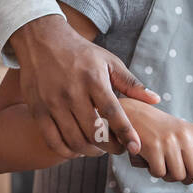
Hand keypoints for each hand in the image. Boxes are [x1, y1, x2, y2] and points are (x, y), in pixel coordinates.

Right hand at [8, 16, 160, 157]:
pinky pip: (52, 140)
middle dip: (110, 147)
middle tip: (118, 148)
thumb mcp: (110, 62)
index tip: (136, 147)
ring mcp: (52, 103)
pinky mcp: (36, 110)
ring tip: (100, 149)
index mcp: (94, 80)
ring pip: (74, 139)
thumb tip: (156, 99)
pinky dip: (66, 151)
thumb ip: (131, 84)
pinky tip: (77, 149)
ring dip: (90, 152)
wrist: (43, 41)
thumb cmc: (82, 54)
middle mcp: (72, 93)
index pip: (113, 113)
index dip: (126, 133)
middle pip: (94, 132)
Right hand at [113, 98, 192, 188]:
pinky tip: (152, 161)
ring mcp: (169, 142)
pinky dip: (155, 172)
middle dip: (188, 178)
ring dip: (170, 175)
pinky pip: (160, 173)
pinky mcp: (153, 148)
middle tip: (178, 171)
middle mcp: (185, 137)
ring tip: (163, 163)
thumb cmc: (161, 129)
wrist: (135, 114)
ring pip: (179, 176)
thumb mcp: (183, 133)